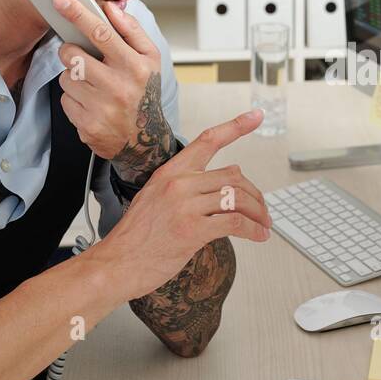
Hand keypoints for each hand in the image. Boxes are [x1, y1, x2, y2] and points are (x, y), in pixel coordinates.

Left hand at [52, 0, 173, 182]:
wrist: (144, 139)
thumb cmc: (145, 92)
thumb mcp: (150, 59)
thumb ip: (131, 31)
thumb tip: (110, 9)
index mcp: (134, 66)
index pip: (101, 33)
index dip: (78, 14)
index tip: (61, 0)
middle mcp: (118, 87)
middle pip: (73, 55)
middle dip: (70, 52)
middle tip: (82, 59)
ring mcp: (101, 108)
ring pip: (65, 78)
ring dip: (74, 78)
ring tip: (93, 86)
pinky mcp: (87, 125)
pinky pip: (65, 100)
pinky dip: (74, 99)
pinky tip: (90, 103)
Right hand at [90, 109, 271, 303]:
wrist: (116, 264)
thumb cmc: (136, 237)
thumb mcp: (155, 199)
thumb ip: (184, 190)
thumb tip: (218, 191)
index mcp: (170, 172)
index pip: (208, 140)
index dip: (236, 126)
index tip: (256, 116)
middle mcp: (179, 183)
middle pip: (233, 176)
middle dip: (254, 195)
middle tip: (262, 211)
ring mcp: (185, 205)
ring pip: (238, 198)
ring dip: (258, 213)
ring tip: (263, 225)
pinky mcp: (192, 230)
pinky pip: (235, 222)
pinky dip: (253, 229)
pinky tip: (258, 236)